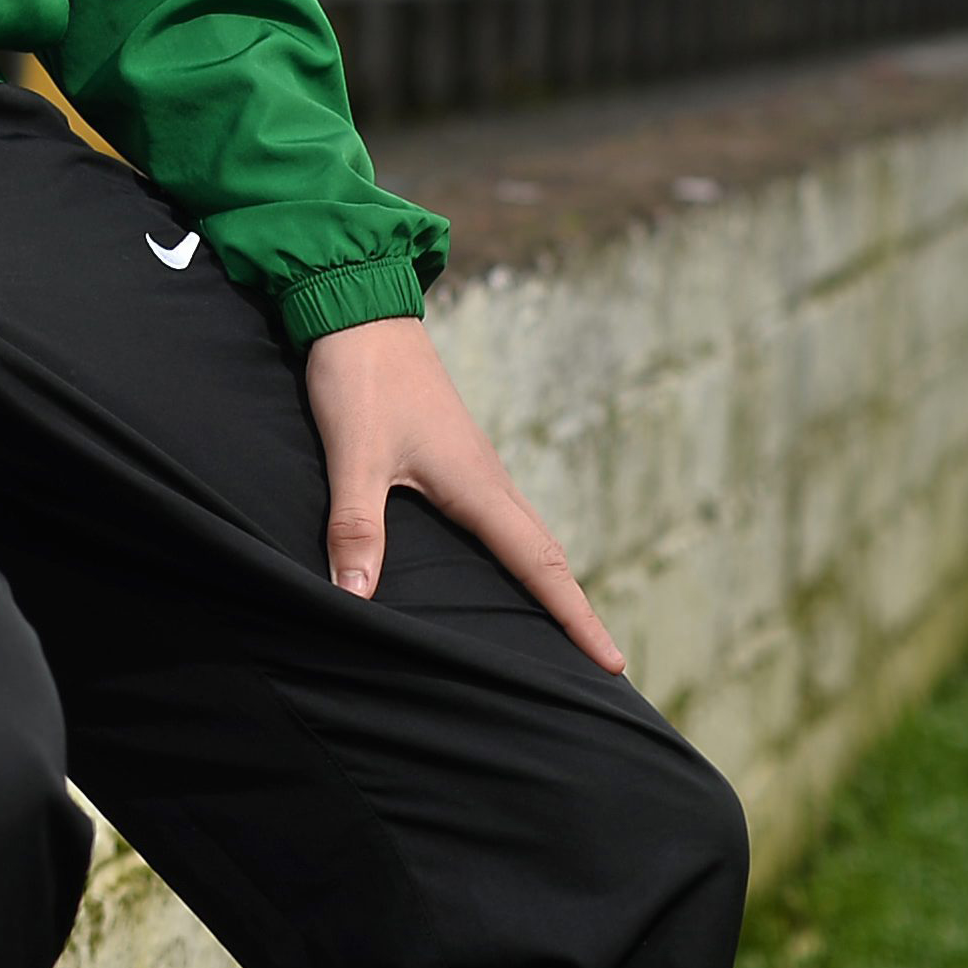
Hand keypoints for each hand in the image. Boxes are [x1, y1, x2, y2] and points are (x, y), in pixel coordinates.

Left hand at [302, 314, 625, 673]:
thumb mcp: (354, 453)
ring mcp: (474, 464)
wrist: (358, 303)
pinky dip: (516, 550)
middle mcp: (488, 478)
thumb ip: (355, 525)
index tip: (613, 664)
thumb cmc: (360, 377)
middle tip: (600, 664)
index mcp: (478, 485)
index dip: (576, 617)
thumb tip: (355, 596)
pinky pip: (499, 515)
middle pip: (545, 555)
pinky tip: (499, 566)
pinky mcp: (453, 453)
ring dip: (547, 580)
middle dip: (573, 610)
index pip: (540, 566)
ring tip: (559, 630)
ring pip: (524, 533)